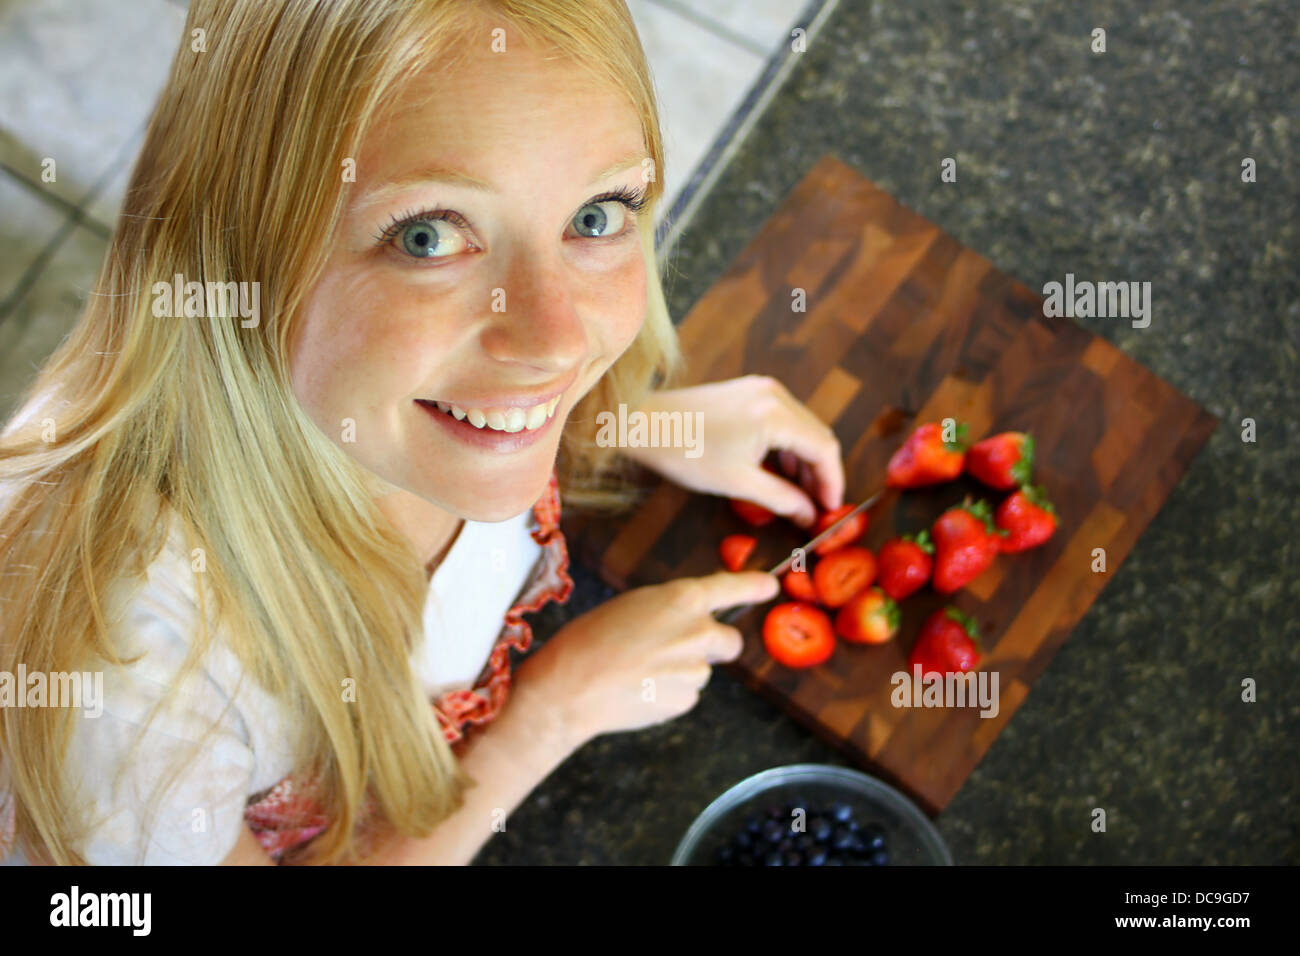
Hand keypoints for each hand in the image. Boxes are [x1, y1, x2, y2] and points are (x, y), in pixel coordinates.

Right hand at [512, 570, 779, 744]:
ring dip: (681, 671)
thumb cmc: (590, 639)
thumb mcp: (633, 606)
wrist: (570, 687)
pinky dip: (669, 693)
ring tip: (638, 671)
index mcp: (682, 599)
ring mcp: (696, 669)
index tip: (770, 587)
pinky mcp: (687, 699)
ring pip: (702, 670)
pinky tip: (638, 689)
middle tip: (675, 649)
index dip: (753, 586)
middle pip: (730, 640)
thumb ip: (670, 610)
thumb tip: (686, 623)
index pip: (731, 588)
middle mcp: (699, 632)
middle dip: (714, 646)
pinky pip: (686, 694)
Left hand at [622, 375, 844, 527]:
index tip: (831, 510)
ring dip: (804, 460)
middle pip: (818, 435)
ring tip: (798, 494)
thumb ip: (782, 499)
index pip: (825, 448)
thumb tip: (809, 515)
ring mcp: (762, 389)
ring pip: (802, 428)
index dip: (833, 482)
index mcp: (776, 414)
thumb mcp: (739, 483)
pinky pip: (783, 419)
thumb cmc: (687, 453)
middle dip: (821, 473)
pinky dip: (787, 446)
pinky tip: (779, 471)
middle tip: (817, 507)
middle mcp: (775, 394)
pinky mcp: (749, 391)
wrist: (645, 424)